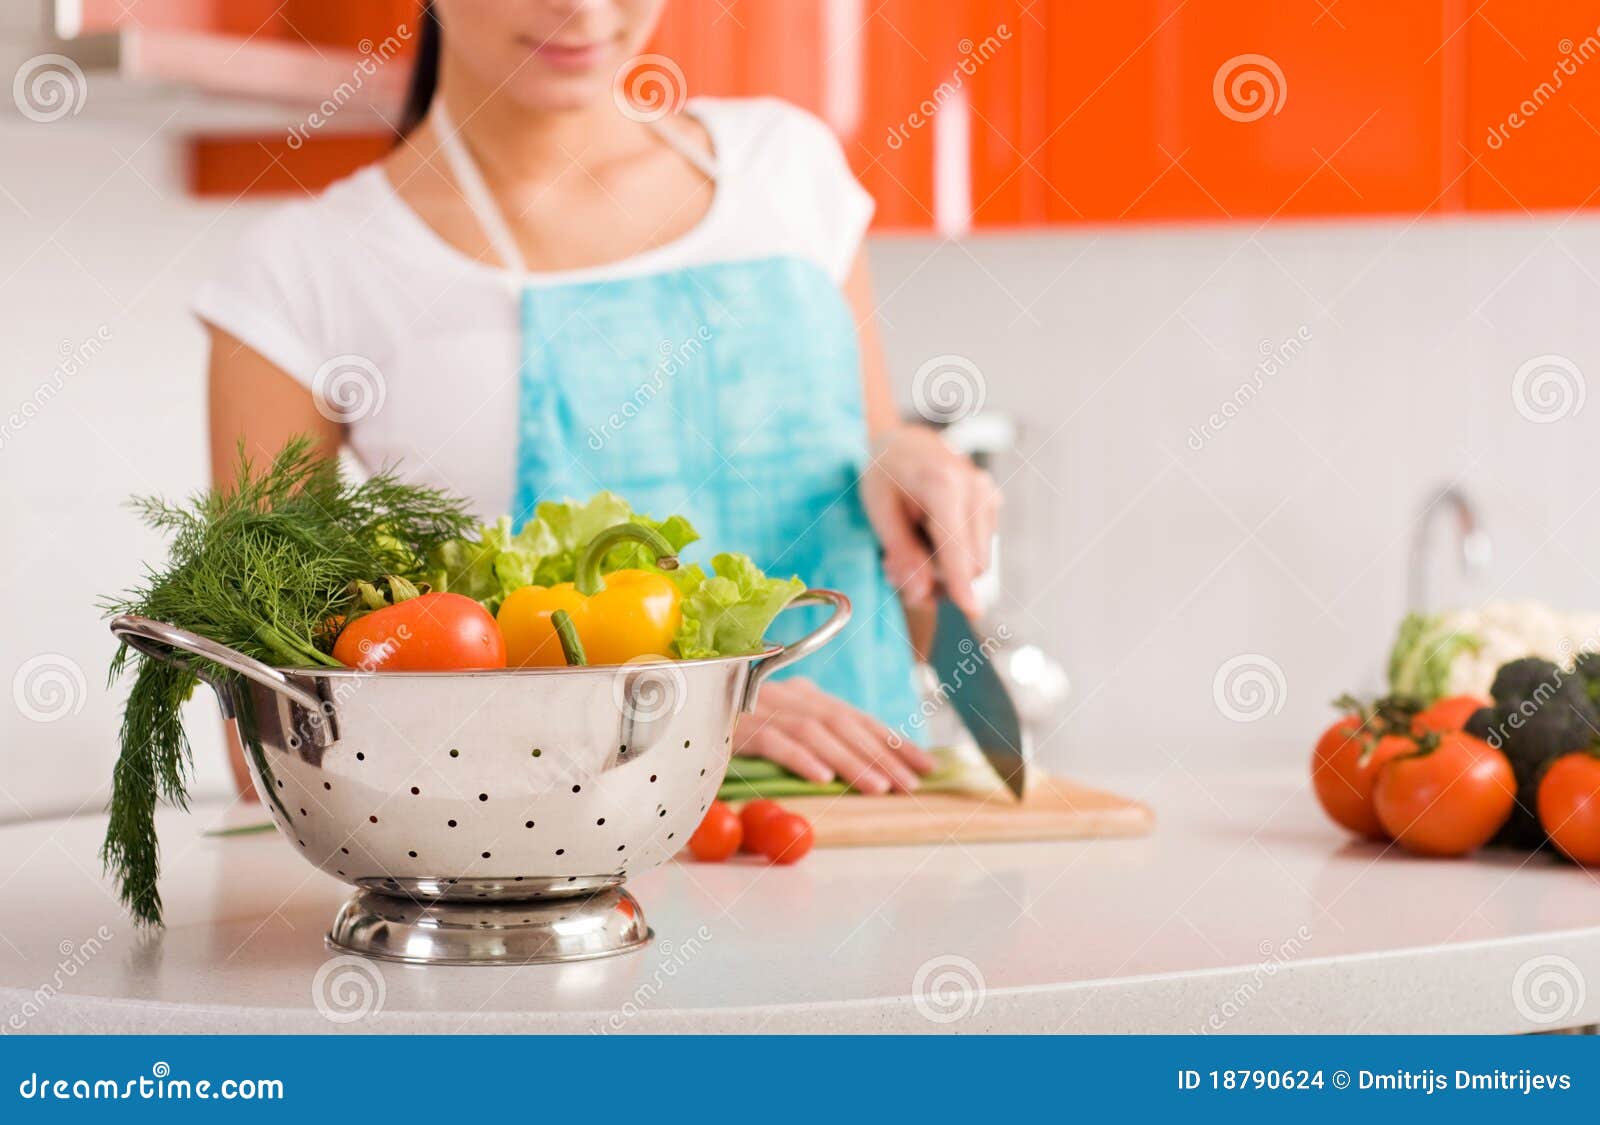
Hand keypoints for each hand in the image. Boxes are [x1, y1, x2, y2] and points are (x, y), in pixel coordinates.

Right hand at [734, 678, 934, 793]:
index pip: (854, 716)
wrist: (666, 709)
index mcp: (795, 693)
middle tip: (913, 783)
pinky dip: (800, 757)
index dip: (892, 739)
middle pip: (841, 723)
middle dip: (882, 753)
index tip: (925, 764)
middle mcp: (781, 694)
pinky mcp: (731, 725)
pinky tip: (823, 779)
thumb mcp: (769, 731)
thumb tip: (844, 770)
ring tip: (880, 788)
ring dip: (851, 760)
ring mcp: (756, 707)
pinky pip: (772, 741)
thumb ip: (804, 741)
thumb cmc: (719, 728)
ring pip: (815, 731)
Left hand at [859, 424, 1000, 616]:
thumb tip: (923, 592)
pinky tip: (928, 541)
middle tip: (895, 570)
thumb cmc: (886, 473)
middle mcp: (976, 489)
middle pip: (971, 563)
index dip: (960, 583)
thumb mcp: (879, 512)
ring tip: (907, 552)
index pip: (957, 546)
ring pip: (977, 561)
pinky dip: (954, 556)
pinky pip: (978, 548)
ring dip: (944, 570)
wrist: (904, 442)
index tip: (971, 610)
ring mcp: (989, 495)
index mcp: (944, 485)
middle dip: (938, 580)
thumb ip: (902, 553)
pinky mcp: (992, 504)